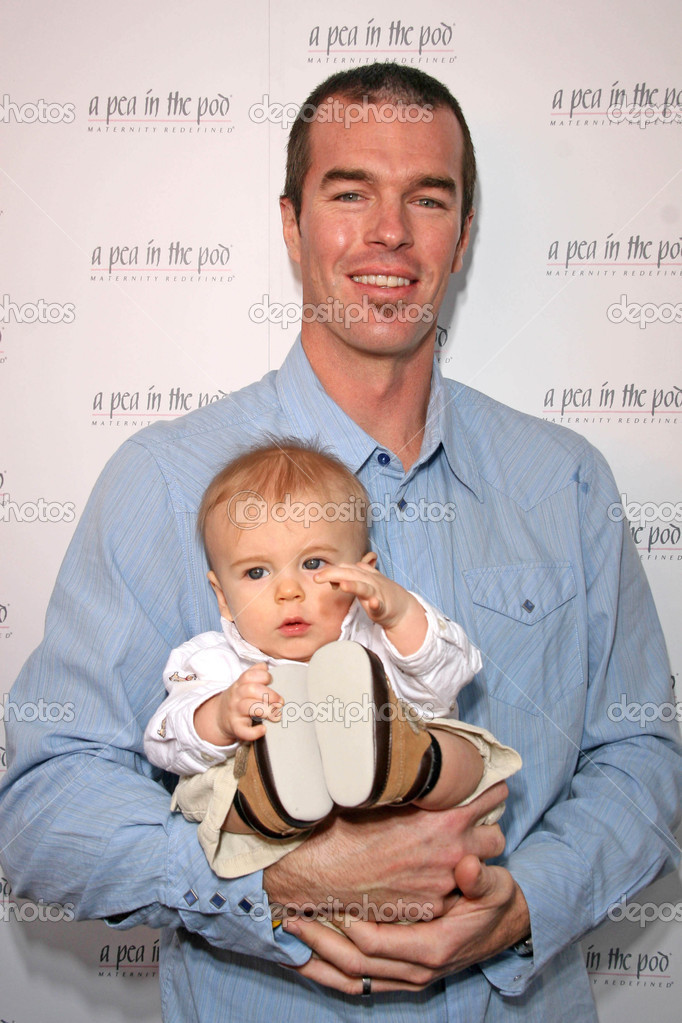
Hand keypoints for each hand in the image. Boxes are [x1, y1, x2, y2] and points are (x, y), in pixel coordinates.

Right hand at [193, 663, 282, 744]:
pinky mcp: (235, 727)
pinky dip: (254, 732)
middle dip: (269, 694)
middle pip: (250, 689)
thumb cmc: (238, 699)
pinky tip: (263, 730)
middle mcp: (236, 696)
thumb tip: (265, 665)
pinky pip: (243, 730)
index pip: (249, 675)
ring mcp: (234, 712)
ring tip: (277, 715)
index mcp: (240, 684)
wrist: (218, 718)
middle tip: (280, 702)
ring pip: (248, 707)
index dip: (263, 676)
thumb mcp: (242, 684)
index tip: (272, 681)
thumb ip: (255, 673)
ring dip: (266, 710)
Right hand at [264, 781, 507, 919]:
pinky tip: (417, 874)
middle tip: (464, 824)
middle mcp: (452, 852)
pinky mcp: (431, 907)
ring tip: (443, 852)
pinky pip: (450, 893)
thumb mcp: (386, 792)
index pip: (494, 795)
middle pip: (496, 838)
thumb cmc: (347, 824)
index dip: (490, 789)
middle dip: (484, 830)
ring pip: (477, 870)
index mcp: (445, 818)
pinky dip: (441, 884)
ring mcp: (443, 884)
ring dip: (468, 859)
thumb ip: (417, 782)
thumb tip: (425, 760)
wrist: (321, 871)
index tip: (483, 787)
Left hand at [281, 856, 528, 994]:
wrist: (508, 928)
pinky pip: (361, 984)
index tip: (322, 902)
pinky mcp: (404, 978)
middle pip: (357, 966)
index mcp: (434, 947)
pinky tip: (310, 961)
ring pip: (354, 981)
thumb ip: (480, 879)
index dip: (347, 925)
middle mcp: (418, 970)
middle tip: (290, 920)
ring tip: (288, 944)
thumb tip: (467, 867)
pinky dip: (332, 975)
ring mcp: (410, 978)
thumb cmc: (496, 902)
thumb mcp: (496, 885)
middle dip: (320, 944)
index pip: (378, 942)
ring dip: (319, 965)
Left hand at [313, 560, 426, 654]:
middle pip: (351, 574)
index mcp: (363, 576)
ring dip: (354, 585)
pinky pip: (379, 605)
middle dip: (334, 574)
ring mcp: (377, 594)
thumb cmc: (381, 594)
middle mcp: (370, 582)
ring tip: (342, 585)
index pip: (345, 569)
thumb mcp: (365, 583)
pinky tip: (372, 603)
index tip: (318, 577)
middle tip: (317, 577)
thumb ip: (351, 578)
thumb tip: (336, 578)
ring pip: (364, 588)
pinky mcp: (384, 608)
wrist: (403, 608)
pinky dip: (375, 604)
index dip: (331, 571)